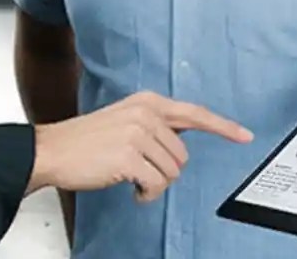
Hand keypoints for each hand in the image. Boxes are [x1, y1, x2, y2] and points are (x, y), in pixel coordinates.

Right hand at [29, 91, 252, 201]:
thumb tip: (180, 140)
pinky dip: (146, 194)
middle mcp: (145, 114)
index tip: (245, 136)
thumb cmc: (84, 140)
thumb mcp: (123, 120)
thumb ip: (153, 124)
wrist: (52, 150)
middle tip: (138, 170)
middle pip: (183, 155)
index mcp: (146, 102)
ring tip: (129, 176)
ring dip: (153, 183)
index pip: (194, 113)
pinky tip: (130, 188)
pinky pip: (156, 185)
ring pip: (172, 172)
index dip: (223, 127)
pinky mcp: (130, 156)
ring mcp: (138, 134)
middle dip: (164, 169)